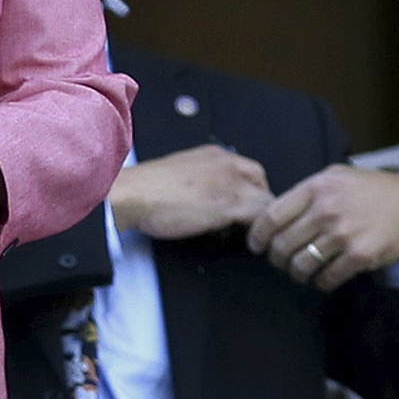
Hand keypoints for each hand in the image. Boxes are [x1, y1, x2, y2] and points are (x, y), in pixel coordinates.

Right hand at [110, 145, 273, 240]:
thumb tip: (209, 199)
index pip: (248, 169)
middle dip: (259, 202)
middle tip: (250, 223)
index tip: (245, 206)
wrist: (133, 194)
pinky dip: (259, 232)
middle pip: (261, 181)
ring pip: (265, 200)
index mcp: (212, 154)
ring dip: (260, 220)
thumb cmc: (147, 190)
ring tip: (249, 237)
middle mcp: (226, 163)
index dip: (250, 190)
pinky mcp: (230, 203)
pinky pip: (260, 217)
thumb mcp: (180, 175)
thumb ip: (200, 180)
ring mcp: (230, 182)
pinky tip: (250, 244)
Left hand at [251, 165, 398, 291]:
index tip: (257, 245)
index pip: (271, 216)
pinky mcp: (359, 256)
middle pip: (282, 245)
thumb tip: (279, 214)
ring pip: (301, 265)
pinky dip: (320, 282)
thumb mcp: (338, 176)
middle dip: (276, 259)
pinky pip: (326, 278)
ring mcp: (343, 234)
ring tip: (301, 272)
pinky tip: (323, 278)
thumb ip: (308, 191)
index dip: (257, 236)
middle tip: (281, 261)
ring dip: (297, 273)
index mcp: (316, 187)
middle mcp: (326, 210)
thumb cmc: (375, 189)